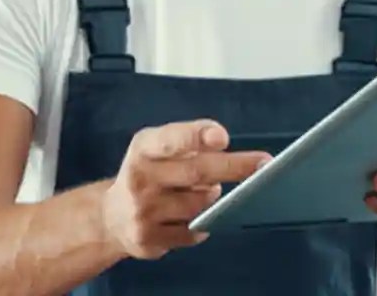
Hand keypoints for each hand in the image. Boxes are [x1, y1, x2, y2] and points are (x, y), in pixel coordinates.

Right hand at [101, 119, 271, 259]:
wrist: (112, 216)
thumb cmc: (148, 173)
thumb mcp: (158, 148)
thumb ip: (187, 141)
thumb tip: (221, 142)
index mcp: (143, 149)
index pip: (170, 140)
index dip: (196, 137)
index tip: (222, 138)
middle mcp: (139, 178)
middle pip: (195, 172)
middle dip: (233, 167)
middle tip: (264, 164)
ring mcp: (142, 212)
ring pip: (199, 205)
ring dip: (211, 199)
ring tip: (204, 193)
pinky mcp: (148, 240)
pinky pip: (193, 232)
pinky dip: (202, 224)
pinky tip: (195, 218)